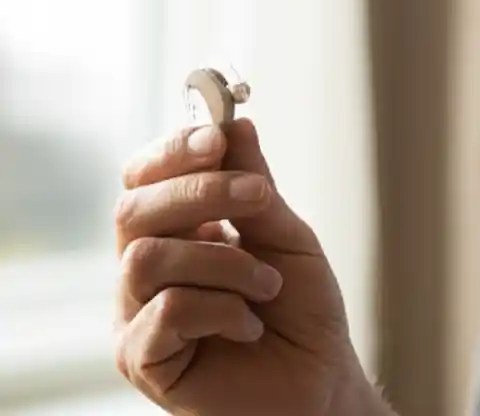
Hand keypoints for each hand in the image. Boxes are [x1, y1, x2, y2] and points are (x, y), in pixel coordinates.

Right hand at [114, 120, 385, 415]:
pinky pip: (167, 310)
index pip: (143, 177)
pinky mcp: (142, 359)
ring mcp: (136, 314)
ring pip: (147, 257)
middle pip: (133, 208)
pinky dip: (223, 309)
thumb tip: (236, 124)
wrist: (321, 380)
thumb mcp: (286, 235)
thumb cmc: (301, 310)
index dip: (173, 151)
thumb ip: (255, 185)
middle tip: (259, 199)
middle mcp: (144, 269)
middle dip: (200, 192)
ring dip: (225, 261)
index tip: (218, 137)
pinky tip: (250, 325)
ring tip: (268, 285)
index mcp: (173, 231)